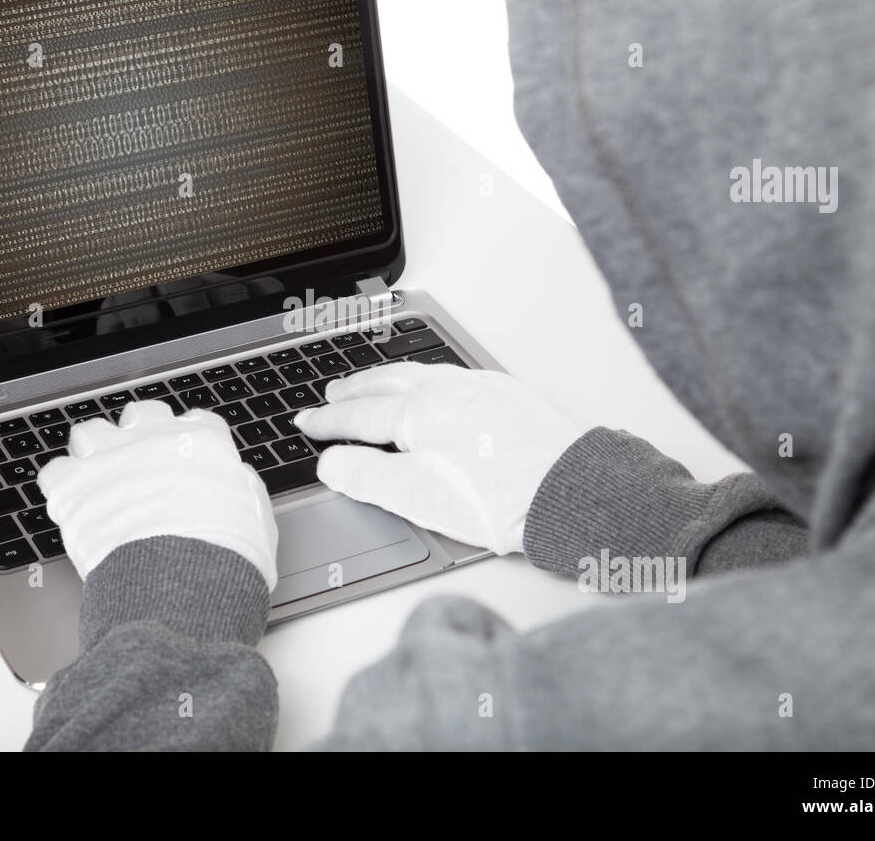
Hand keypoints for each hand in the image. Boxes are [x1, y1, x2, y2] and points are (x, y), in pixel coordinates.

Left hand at [37, 401, 278, 587]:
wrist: (182, 587)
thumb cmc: (224, 559)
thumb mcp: (257, 520)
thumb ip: (243, 491)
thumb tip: (237, 485)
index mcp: (202, 442)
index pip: (197, 421)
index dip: (191, 442)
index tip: (188, 459)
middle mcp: (154, 439)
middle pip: (141, 415)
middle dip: (140, 436)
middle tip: (142, 466)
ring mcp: (109, 458)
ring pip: (91, 433)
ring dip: (95, 453)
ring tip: (99, 479)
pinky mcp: (73, 487)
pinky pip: (55, 472)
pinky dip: (62, 486)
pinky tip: (72, 504)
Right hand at [294, 363, 581, 554]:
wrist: (570, 493)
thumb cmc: (499, 500)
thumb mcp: (416, 498)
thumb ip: (365, 478)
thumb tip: (330, 463)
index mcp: (419, 411)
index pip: (359, 415)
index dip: (327, 422)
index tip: (305, 423)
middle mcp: (448, 389)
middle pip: (387, 382)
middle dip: (355, 389)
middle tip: (333, 395)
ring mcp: (482, 388)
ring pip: (422, 373)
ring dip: (390, 379)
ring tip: (376, 386)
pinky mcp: (509, 397)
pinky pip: (453, 377)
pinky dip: (427, 380)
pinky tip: (434, 391)